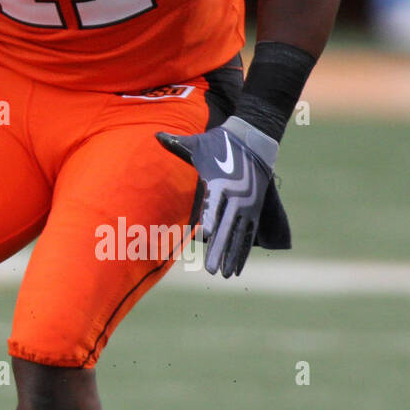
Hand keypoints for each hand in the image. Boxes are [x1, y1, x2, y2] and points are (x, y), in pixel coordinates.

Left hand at [155, 115, 289, 277]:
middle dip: (218, 248)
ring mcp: (247, 204)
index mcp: (219, 181)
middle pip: (226, 225)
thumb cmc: (218, 142)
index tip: (206, 234)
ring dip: (231, 256)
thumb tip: (155, 134)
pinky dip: (242, 252)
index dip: (210, 217)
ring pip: (239, 235)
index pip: (214, 202)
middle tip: (210, 270)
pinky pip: (248, 235)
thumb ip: (176, 143)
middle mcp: (236, 195)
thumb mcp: (197, 142)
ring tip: (224, 275)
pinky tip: (235, 269)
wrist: (253, 139)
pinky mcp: (254, 210)